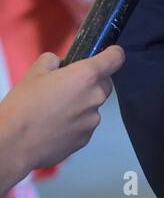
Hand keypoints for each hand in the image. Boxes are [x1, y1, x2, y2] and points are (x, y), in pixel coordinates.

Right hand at [0, 46, 124, 193]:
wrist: (14, 142)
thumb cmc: (23, 105)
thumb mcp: (35, 71)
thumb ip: (54, 61)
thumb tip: (61, 65)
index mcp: (86, 76)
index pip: (115, 58)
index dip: (112, 54)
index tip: (108, 54)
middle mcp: (95, 97)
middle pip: (105, 84)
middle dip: (91, 82)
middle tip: (67, 86)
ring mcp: (92, 120)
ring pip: (93, 106)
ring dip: (81, 105)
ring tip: (55, 111)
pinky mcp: (86, 139)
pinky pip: (85, 125)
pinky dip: (75, 123)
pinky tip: (55, 126)